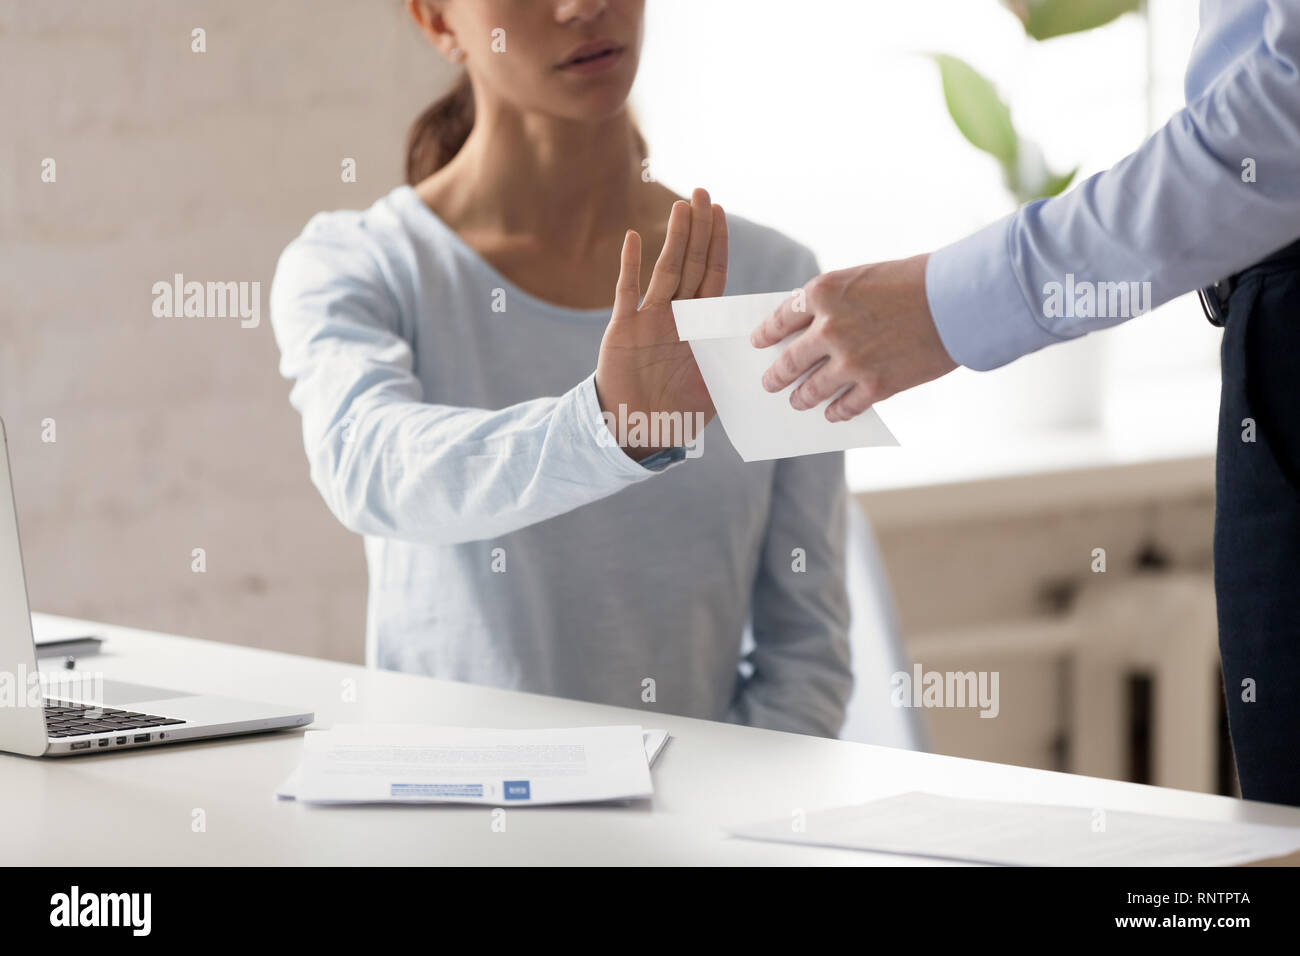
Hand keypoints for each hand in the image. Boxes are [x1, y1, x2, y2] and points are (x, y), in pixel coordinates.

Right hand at [596, 188, 727, 459]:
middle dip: (698, 228)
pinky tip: (634, 238)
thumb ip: (736, 364)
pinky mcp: (624, 328)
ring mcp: (650, 318)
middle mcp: (676, 314)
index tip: (720, 213)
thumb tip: (774, 352)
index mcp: (700, 325)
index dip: (717, 244)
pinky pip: (627, 290)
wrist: (639, 430)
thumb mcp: (718, 388)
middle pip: (690, 262)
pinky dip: (630, 265)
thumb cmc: (679, 413)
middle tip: (702, 192)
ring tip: (681, 206)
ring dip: (673, 237)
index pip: (712, 274)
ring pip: (664, 269)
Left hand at [749, 254, 957, 420]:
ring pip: (811, 389)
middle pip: (790, 361)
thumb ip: (834, 302)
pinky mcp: (876, 386)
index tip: (759, 343)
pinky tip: (832, 413)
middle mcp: (830, 328)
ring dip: (801, 398)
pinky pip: (844, 406)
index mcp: (823, 293)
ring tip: (797, 401)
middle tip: (769, 383)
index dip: (766, 334)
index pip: (780, 319)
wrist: (958, 299)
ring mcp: (851, 361)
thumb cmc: (915, 281)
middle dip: (776, 375)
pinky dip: (835, 412)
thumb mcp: (862, 278)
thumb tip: (812, 328)